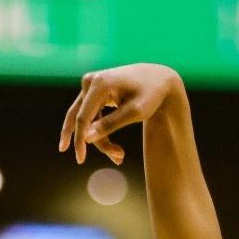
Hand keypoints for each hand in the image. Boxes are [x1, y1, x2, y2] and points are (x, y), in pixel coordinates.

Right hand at [57, 63, 182, 164]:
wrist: (159, 78)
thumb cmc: (150, 94)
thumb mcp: (134, 112)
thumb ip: (110, 124)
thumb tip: (87, 137)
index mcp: (100, 84)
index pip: (83, 117)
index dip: (80, 140)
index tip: (80, 159)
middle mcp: (90, 81)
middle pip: (83, 119)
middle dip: (95, 141)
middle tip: (116, 159)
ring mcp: (90, 84)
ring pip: (85, 119)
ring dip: (98, 138)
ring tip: (119, 154)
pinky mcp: (93, 89)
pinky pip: (89, 114)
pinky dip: (98, 130)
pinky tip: (112, 145)